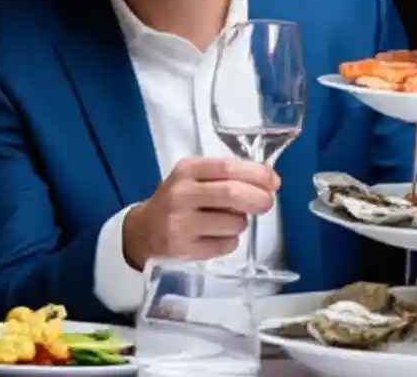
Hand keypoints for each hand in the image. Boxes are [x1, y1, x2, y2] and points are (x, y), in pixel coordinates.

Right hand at [122, 156, 280, 268]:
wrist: (143, 231)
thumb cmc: (177, 201)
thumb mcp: (193, 178)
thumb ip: (225, 176)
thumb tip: (267, 181)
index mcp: (187, 170)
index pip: (228, 167)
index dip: (257, 174)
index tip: (273, 181)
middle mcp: (181, 194)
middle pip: (231, 194)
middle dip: (259, 199)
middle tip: (267, 203)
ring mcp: (181, 223)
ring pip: (233, 223)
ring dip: (242, 223)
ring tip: (230, 221)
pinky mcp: (183, 249)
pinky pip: (225, 246)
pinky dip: (231, 241)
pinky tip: (217, 236)